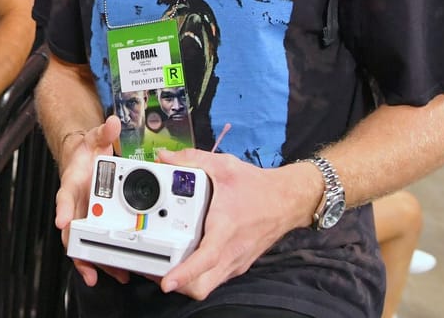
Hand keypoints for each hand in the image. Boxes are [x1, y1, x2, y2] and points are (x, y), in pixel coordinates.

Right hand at [55, 116, 129, 286]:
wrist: (82, 159)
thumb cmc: (86, 152)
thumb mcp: (94, 138)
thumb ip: (103, 131)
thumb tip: (111, 122)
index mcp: (72, 184)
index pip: (64, 197)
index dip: (63, 209)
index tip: (62, 221)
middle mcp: (75, 204)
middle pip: (71, 231)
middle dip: (79, 249)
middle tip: (88, 266)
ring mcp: (84, 216)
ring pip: (83, 243)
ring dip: (93, 261)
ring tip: (108, 275)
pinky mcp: (95, 224)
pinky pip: (97, 245)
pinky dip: (105, 259)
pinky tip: (118, 271)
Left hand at [153, 149, 316, 299]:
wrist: (288, 200)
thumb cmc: (258, 186)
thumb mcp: (224, 166)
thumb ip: (191, 159)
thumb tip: (164, 157)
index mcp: (226, 229)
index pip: (205, 258)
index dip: (184, 273)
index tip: (166, 282)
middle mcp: (231, 252)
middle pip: (201, 286)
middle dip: (177, 284)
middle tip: (154, 269)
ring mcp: (235, 261)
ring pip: (207, 285)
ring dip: (185, 281)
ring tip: (164, 263)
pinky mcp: (237, 263)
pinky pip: (214, 277)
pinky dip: (197, 274)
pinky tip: (186, 256)